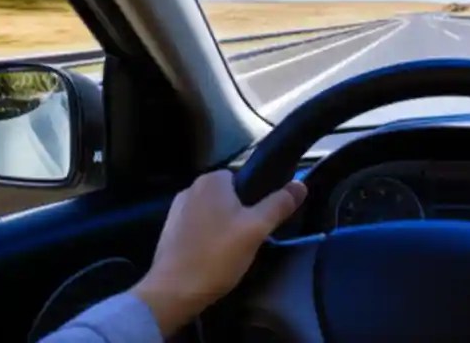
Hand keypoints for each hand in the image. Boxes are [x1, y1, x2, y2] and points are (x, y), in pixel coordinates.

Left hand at [131, 170, 307, 334]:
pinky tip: (212, 260)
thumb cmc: (217, 255)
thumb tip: (301, 184)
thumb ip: (279, 204)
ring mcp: (176, 211)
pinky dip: (206, 241)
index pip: (242, 179)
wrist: (174, 291)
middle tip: (248, 241)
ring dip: (222, 229)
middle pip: (227, 197)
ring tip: (230, 254)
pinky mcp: (169, 232)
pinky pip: (197, 230)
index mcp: (211, 180)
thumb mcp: (256, 229)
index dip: (255, 200)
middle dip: (239, 216)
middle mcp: (190, 188)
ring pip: (212, 215)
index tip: (259, 223)